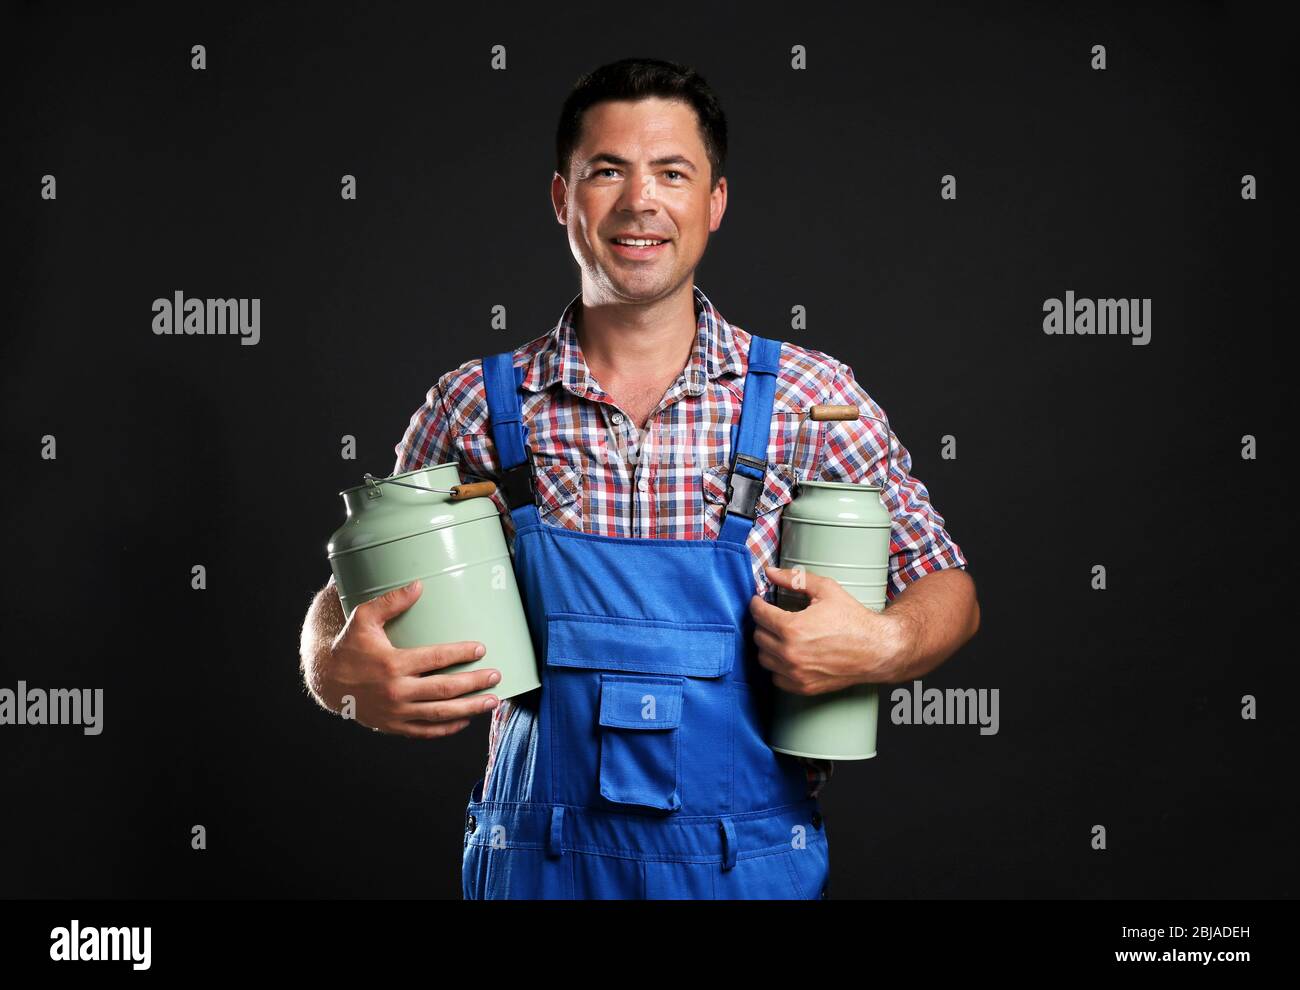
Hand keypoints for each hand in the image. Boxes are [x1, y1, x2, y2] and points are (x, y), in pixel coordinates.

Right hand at [321, 580, 502, 737]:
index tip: (482, 648)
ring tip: (493, 701)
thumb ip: (390, 602)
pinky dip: (448, 727)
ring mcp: (396, 711)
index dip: (461, 653)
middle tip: (496, 676)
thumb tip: (419, 585)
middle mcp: (396, 691)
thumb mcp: (363, 618)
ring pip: (440, 713)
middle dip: (475, 682)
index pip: (436, 658)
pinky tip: (466, 719)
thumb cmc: (348, 646)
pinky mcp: (393, 725)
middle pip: (445, 689)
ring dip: (470, 708)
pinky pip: (426, 731)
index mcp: (392, 663)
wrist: (327, 681)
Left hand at [749, 565, 909, 694]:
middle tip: (774, 616)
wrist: (876, 650)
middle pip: (758, 636)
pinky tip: (789, 654)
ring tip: (781, 635)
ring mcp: (796, 673)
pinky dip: (778, 666)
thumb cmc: (853, 619)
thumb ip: (795, 579)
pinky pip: (776, 677)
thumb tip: (770, 571)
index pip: (759, 614)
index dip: (757, 604)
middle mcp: (790, 653)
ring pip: (764, 657)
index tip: (760, 601)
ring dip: (768, 644)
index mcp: (793, 628)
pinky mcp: (803, 687)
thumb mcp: (826, 590)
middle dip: (763, 623)